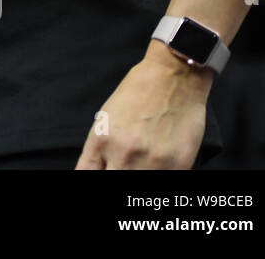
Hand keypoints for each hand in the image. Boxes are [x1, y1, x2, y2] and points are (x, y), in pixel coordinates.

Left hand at [76, 40, 214, 168]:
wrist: (173, 76)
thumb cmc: (138, 92)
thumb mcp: (107, 119)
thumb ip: (101, 150)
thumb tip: (101, 170)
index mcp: (101, 140)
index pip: (86, 174)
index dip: (92, 178)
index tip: (102, 171)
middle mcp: (123, 154)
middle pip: (111, 180)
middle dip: (114, 174)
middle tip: (121, 167)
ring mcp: (152, 162)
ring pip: (138, 188)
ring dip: (138, 174)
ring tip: (143, 165)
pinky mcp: (178, 165)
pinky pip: (165, 181)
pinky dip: (160, 175)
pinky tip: (160, 166)